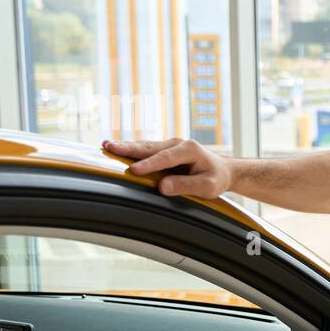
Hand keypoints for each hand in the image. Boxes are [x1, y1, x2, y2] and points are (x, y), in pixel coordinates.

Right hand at [101, 138, 233, 198]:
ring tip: (106, 145)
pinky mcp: (164, 151)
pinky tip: (115, 149)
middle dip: (129, 148)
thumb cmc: (216, 178)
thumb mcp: (208, 186)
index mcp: (189, 149)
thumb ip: (187, 185)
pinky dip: (131, 150)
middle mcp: (178, 143)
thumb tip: (162, 187)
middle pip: (150, 147)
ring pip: (145, 146)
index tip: (134, 171)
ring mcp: (169, 145)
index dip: (150, 164)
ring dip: (126, 146)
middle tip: (109, 148)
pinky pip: (146, 150)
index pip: (166, 158)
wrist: (223, 170)